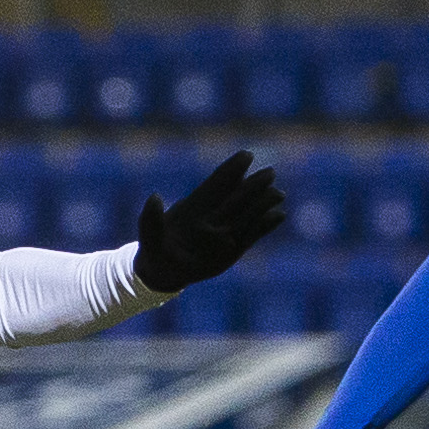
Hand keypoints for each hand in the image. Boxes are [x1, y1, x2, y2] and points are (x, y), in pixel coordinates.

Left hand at [133, 149, 286, 291]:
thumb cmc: (155, 252)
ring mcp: (226, 230)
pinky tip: (279, 215)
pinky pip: (254, 234)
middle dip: (253, 184)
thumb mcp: (149, 238)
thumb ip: (150, 220)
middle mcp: (214, 215)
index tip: (246, 156)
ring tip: (278, 194)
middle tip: (270, 172)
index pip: (216, 183)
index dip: (231, 170)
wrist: (165, 273)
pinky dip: (266, 225)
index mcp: (195, 206)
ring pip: (248, 212)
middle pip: (237, 195)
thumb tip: (154, 197)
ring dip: (263, 202)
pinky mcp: (236, 247)